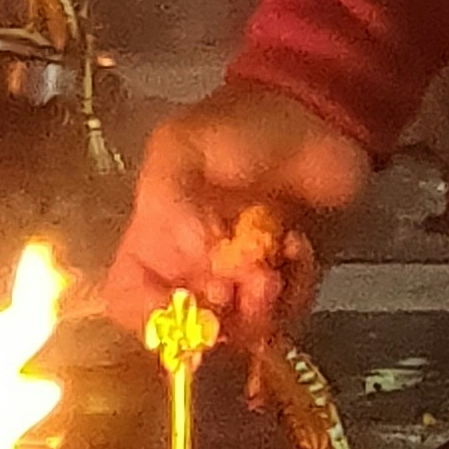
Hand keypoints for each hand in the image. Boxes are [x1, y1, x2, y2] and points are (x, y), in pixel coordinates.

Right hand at [100, 81, 370, 339]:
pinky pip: (289, 319)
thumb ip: (169, 199)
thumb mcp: (182, 145)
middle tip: (245, 278)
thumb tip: (194, 258)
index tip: (185, 305)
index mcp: (156, 239)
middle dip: (219, 317)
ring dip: (260, 309)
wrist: (318, 115)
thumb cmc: (241, 126)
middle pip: (191, 330)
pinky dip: (296, 295)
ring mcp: (244, 282)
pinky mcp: (292, 284)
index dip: (149, 317)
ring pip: (243, 333)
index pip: (130, 300)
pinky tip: (301, 249)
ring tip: (278, 264)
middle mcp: (196, 270)